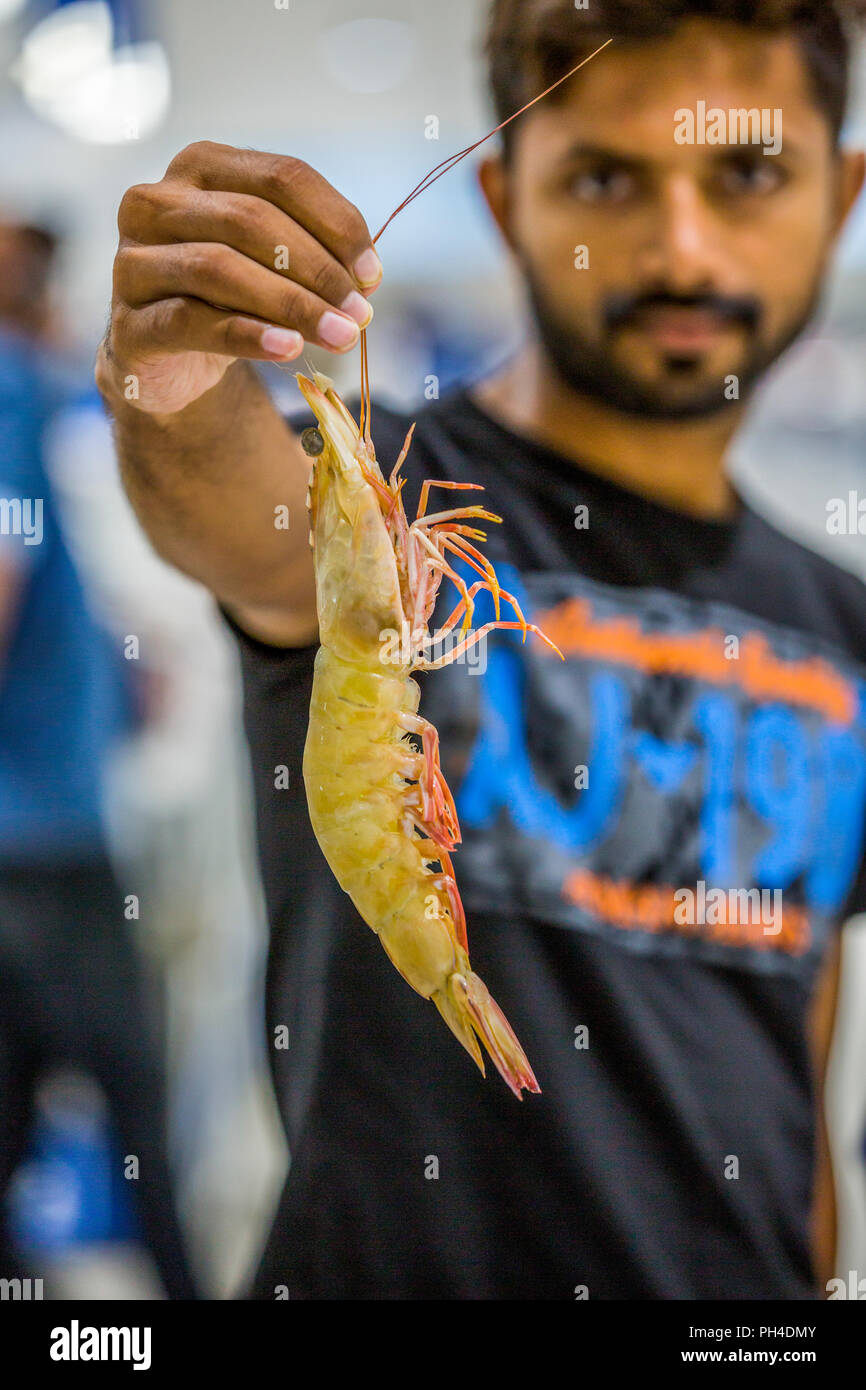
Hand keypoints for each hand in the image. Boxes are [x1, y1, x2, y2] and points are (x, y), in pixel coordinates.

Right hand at [97, 141, 381, 414]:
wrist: (170, 360)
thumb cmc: (228, 297)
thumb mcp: (272, 263)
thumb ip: (312, 253)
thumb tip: (364, 278)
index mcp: (200, 167)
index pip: (280, 177)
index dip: (336, 223)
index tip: (373, 275)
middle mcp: (156, 202)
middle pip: (251, 219)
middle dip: (317, 270)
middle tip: (360, 314)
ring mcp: (133, 261)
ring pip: (219, 268)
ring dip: (291, 304)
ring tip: (339, 335)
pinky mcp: (129, 322)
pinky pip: (191, 321)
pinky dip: (248, 335)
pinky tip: (288, 348)